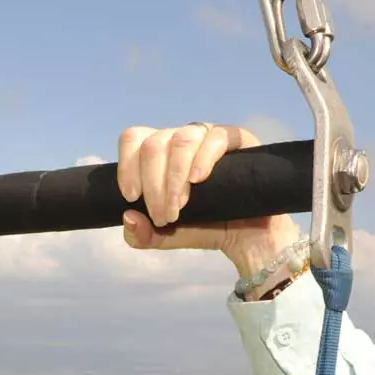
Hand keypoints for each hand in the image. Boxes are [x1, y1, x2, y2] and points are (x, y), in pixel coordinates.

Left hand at [115, 123, 298, 277]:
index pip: (134, 139)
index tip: (131, 197)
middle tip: (163, 216)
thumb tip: (128, 216)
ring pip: (181, 140)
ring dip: (173, 178)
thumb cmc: (207, 228)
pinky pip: (215, 138)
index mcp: (160, 153)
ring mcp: (209, 136)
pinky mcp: (238, 139)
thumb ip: (142, 235)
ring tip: (180, 208)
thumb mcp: (166, 236)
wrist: (248, 238)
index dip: (126, 166)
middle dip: (152, 184)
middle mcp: (182, 139)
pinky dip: (201, 159)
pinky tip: (198, 181)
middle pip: (153, 143)